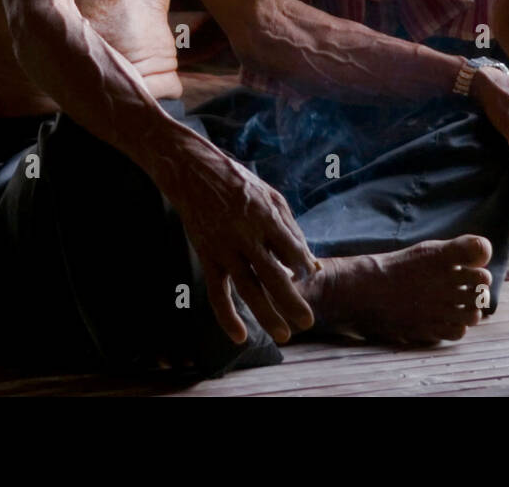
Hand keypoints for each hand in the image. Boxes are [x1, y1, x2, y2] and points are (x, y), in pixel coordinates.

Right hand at [162, 140, 319, 344]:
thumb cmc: (240, 184)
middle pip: (273, 275)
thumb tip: (314, 266)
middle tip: (307, 322)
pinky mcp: (207, 256)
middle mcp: (246, 235)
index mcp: (267, 216)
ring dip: (266, 315)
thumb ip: (294, 231)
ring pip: (248, 288)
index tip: (308, 276)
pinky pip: (217, 292)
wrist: (193, 173)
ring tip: (283, 335)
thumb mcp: (273, 198)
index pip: (292, 251)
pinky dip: (227, 316)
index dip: (303, 267)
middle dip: (292, 301)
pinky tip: (239, 336)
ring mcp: (225, 248)